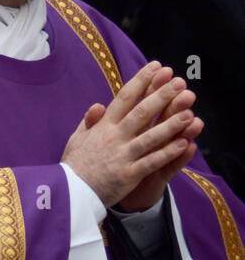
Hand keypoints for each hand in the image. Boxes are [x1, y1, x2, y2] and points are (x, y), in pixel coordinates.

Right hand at [61, 61, 200, 208]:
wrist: (71, 191)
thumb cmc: (74, 163)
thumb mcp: (77, 137)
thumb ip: (90, 121)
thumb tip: (99, 104)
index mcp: (102, 126)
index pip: (124, 98)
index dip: (141, 81)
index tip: (155, 68)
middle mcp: (114, 136)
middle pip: (141, 112)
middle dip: (161, 96)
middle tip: (178, 82)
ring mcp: (123, 155)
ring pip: (150, 136)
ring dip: (170, 124)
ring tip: (189, 111)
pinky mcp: (129, 174)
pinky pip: (152, 161)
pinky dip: (168, 152)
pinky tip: (183, 143)